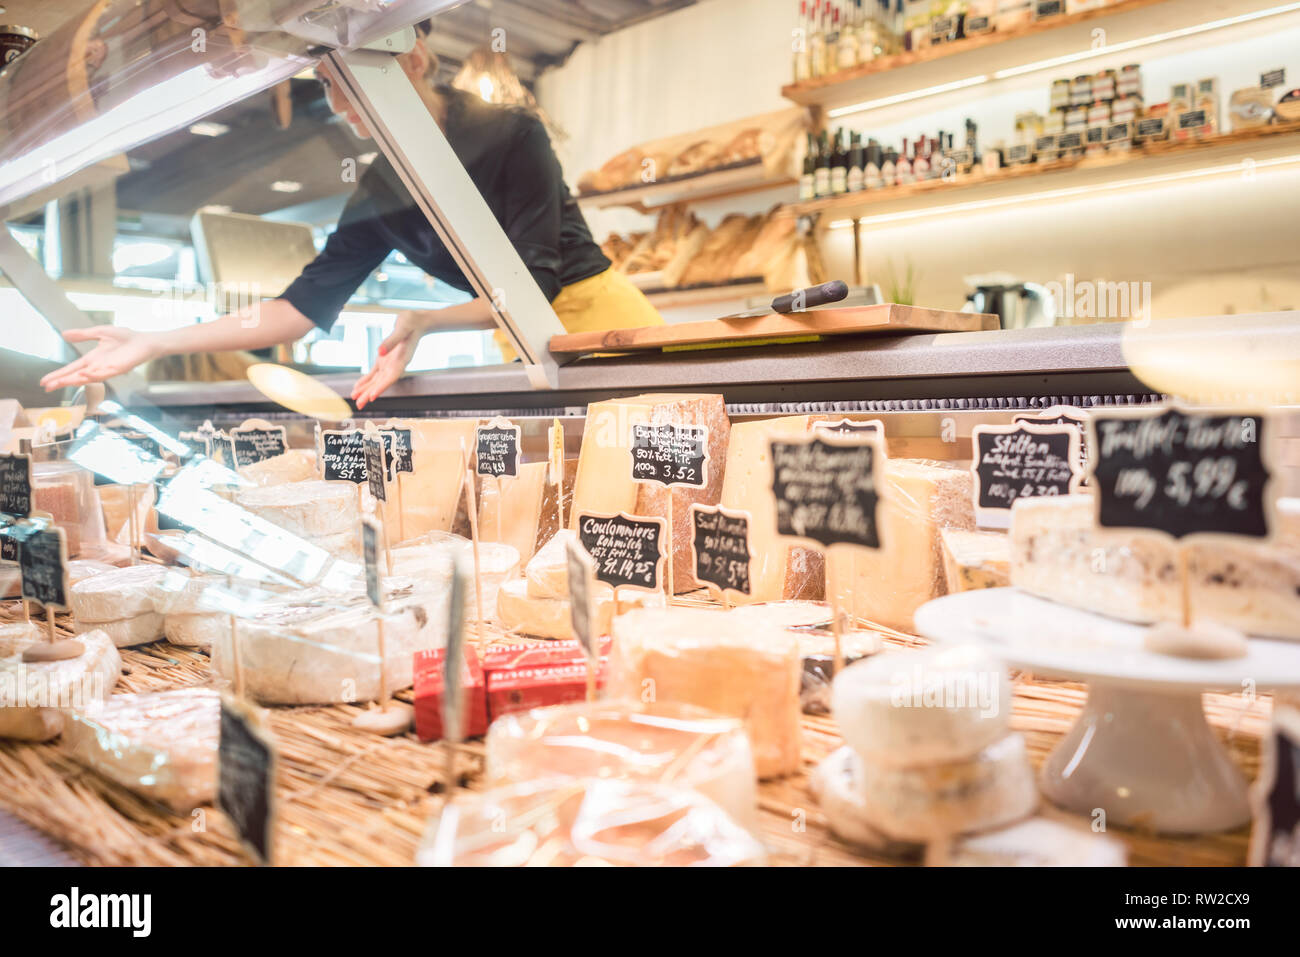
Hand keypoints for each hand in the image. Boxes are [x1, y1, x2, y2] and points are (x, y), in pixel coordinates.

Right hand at [40, 326, 160, 391]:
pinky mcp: (118, 369)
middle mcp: (97, 366)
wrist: (144, 341)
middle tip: (47, 387)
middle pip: (75, 376)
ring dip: (74, 380)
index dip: (58, 375)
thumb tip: (64, 334)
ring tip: (60, 382)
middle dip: (61, 381)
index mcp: (92, 359)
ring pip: (87, 377)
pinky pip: (103, 374)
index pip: (71, 368)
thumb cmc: (125, 338)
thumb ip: (83, 335)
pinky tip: (83, 375)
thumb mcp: (99, 333)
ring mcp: (107, 369)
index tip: (45, 381)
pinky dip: (92, 375)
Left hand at [350, 311, 427, 408]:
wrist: (417, 321)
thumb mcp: (402, 328)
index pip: (392, 376)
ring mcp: (389, 363)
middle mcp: (396, 365)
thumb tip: (379, 352)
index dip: (382, 387)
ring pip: (376, 379)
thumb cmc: (412, 323)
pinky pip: (374, 372)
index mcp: (402, 359)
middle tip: (359, 405)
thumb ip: (391, 340)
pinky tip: (358, 387)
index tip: (373, 397)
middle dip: (370, 393)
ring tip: (354, 398)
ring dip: (366, 389)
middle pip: (382, 382)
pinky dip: (366, 380)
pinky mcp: (385, 359)